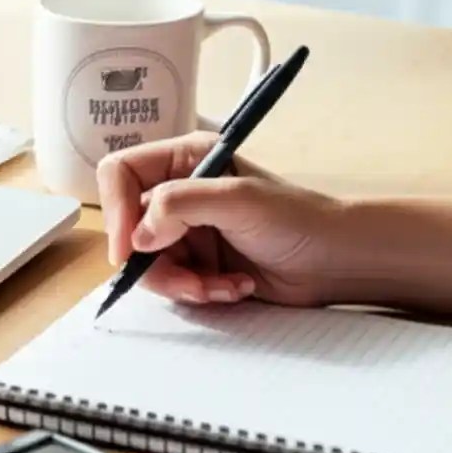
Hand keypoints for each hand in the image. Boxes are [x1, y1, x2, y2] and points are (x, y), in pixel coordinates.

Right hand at [95, 131, 345, 306]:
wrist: (338, 262)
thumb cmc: (299, 219)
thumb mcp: (239, 200)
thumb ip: (181, 204)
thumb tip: (138, 236)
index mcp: (182, 161)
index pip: (120, 174)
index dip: (114, 210)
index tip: (128, 249)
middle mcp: (177, 193)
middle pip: (128, 228)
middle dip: (156, 261)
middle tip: (190, 279)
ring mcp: (184, 230)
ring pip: (147, 263)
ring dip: (181, 282)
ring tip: (221, 285)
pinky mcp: (196, 263)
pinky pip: (172, 283)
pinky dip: (200, 292)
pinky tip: (233, 286)